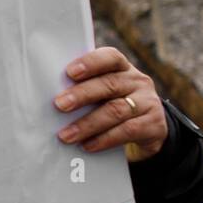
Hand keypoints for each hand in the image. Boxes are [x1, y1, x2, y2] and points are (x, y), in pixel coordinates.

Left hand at [53, 47, 166, 162]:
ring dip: (88, 124)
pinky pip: (128, 131)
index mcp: (121, 68)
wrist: (148, 129)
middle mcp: (137, 81)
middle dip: (82, 95)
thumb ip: (83, 90)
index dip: (91, 63)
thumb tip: (48, 99)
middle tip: (59, 105)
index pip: (110, 57)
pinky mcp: (155, 125)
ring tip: (66, 135)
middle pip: (109, 84)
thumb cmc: (111, 105)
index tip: (70, 72)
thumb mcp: (101, 94)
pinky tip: (87, 145)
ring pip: (116, 110)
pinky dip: (105, 139)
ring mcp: (149, 102)